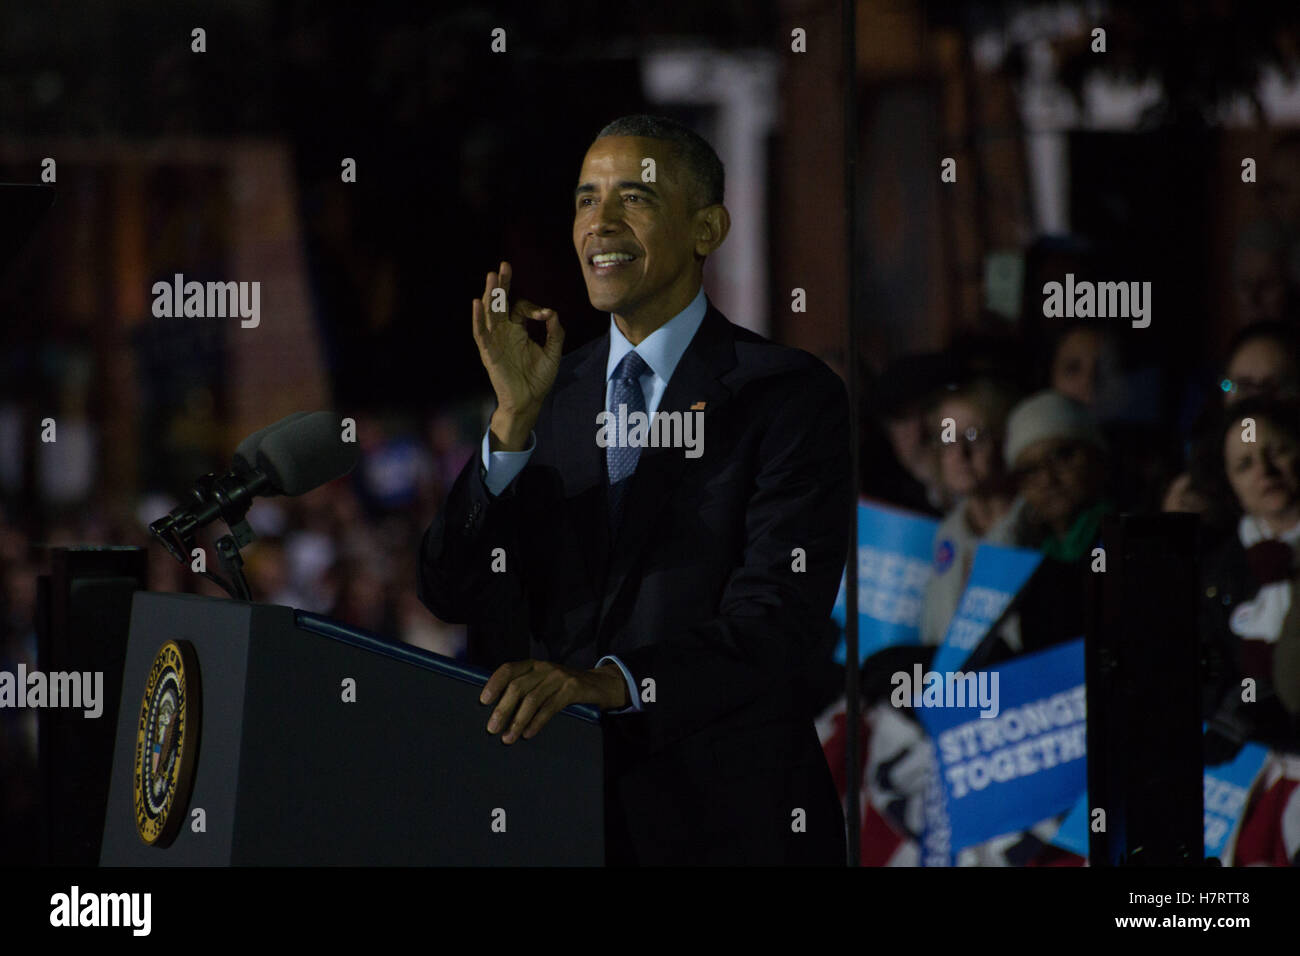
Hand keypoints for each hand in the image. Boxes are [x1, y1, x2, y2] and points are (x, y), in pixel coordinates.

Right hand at [471, 261, 563, 448]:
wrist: (529, 401)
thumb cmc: (539, 378)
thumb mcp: (553, 351)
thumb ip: (555, 332)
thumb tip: (551, 312)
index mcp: (518, 329)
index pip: (521, 307)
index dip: (532, 307)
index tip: (544, 316)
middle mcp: (504, 331)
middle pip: (500, 302)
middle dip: (502, 284)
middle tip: (503, 265)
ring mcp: (495, 340)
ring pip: (489, 312)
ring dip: (489, 295)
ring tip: (491, 276)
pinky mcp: (489, 352)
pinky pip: (480, 333)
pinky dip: (478, 318)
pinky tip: (477, 303)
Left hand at [480, 660, 628, 743]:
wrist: (598, 685)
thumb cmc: (563, 688)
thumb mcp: (543, 683)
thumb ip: (525, 689)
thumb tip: (496, 711)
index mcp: (533, 665)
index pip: (508, 669)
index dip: (494, 684)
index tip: (484, 701)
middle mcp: (544, 667)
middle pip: (517, 687)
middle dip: (502, 709)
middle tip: (492, 728)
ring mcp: (559, 677)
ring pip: (532, 699)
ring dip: (518, 721)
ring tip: (508, 738)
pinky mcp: (572, 688)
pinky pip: (550, 707)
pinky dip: (536, 722)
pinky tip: (528, 733)